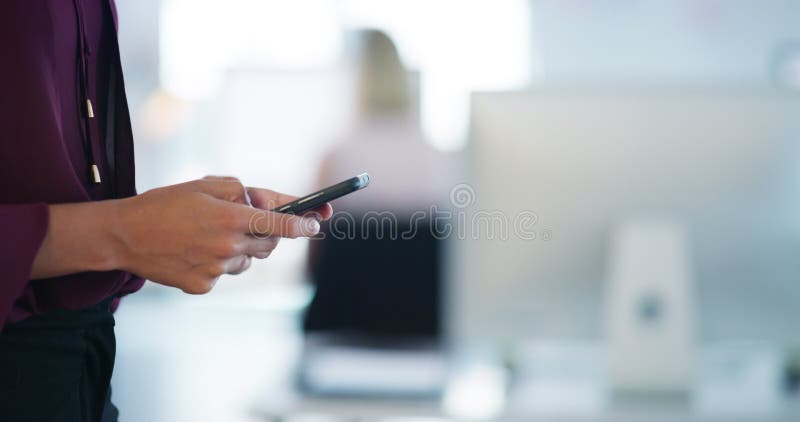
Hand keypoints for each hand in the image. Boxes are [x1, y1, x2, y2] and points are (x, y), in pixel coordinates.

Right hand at [111, 177, 325, 293]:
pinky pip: (225, 273)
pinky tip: (194, 250)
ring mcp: (216, 270)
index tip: (317, 223)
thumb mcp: (204, 185)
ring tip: (208, 235)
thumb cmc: (165, 204)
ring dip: (240, 248)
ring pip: (246, 260)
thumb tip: (266, 206)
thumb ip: (240, 192)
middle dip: (268, 233)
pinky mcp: (203, 287)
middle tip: (251, 221)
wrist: (124, 236)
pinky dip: (218, 262)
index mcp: (231, 219)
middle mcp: (228, 247)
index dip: (304, 225)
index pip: (281, 225)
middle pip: (269, 244)